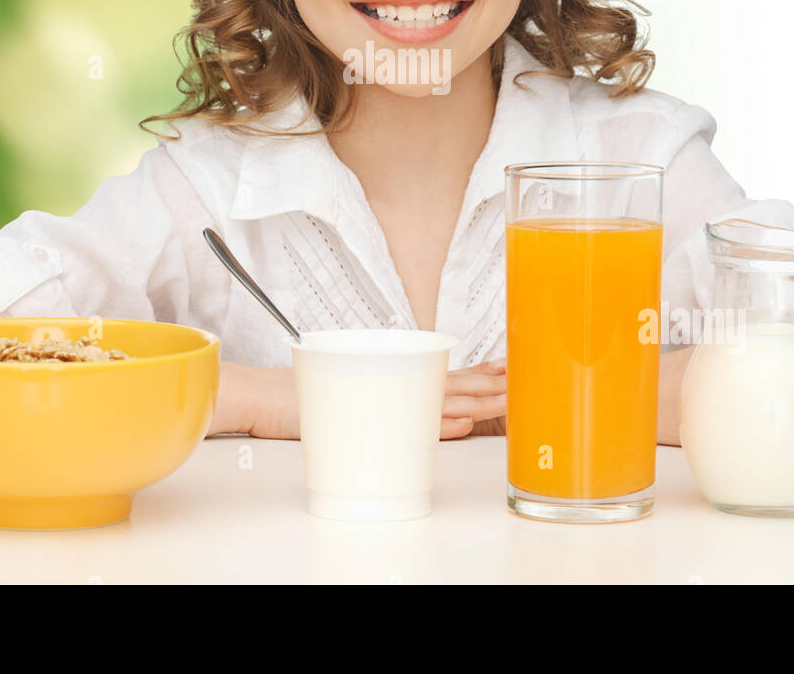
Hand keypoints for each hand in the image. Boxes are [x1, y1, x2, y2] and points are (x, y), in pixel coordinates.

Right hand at [239, 357, 507, 440]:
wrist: (270, 397)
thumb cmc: (313, 394)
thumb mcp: (362, 386)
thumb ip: (400, 395)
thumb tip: (446, 416)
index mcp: (398, 376)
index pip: (451, 374)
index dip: (483, 371)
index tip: (511, 367)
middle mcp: (396, 385)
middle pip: (455, 384)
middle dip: (492, 384)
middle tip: (523, 381)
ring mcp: (385, 402)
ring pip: (442, 401)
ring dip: (478, 402)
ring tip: (507, 400)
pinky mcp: (370, 421)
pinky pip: (411, 424)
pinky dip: (439, 425)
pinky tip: (464, 424)